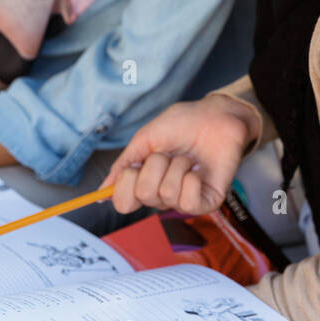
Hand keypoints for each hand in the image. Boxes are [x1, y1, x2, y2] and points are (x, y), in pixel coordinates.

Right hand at [102, 94, 260, 215]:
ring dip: (176, 167)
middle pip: (143, 195)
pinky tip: (197, 170)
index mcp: (145, 181)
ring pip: (166, 195)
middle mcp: (162, 194)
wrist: (216, 116)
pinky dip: (190, 181)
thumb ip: (124, 164)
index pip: (123, 203)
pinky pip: (188, 204)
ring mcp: (184, 199)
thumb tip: (103, 190)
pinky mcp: (206, 202)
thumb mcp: (146, 139)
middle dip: (155, 165)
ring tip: (188, 158)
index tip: (136, 163)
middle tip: (169, 153)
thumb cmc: (183, 124)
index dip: (125, 183)